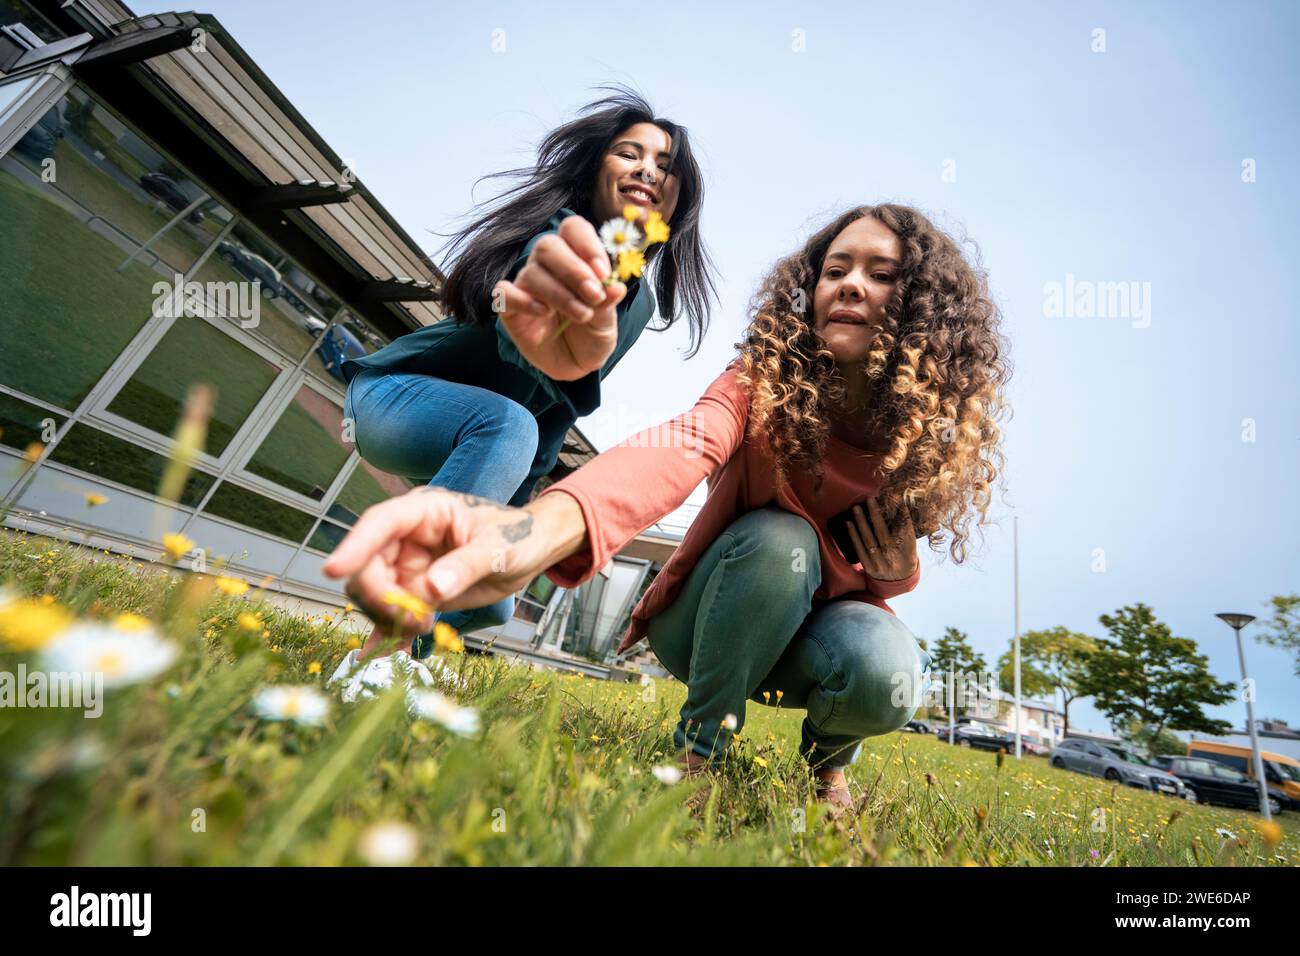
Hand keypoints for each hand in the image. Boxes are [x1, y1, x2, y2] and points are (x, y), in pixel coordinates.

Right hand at [321, 488, 586, 635]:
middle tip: (413, 619)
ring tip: (426, 626)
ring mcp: (407, 566)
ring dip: (389, 617)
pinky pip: (393, 615)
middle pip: (367, 566)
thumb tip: (432, 589)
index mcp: (423, 512)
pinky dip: (389, 634)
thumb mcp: (496, 548)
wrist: (530, 551)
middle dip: (379, 596)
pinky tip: (383, 654)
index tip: (334, 570)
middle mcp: (406, 538)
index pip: (378, 524)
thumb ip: (465, 566)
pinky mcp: (415, 593)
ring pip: (374, 594)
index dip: (354, 546)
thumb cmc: (515, 536)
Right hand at [493, 215, 625, 380]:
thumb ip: (608, 302)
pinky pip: (505, 294)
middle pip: (548, 246)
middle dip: (574, 270)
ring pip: (533, 273)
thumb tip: (615, 286)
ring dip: (561, 294)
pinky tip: (544, 313)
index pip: (573, 229)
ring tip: (582, 315)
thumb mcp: (607, 321)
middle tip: (594, 295)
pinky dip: (524, 301)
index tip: (604, 273)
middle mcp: (546, 266)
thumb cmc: (591, 334)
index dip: (587, 244)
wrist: (576, 365)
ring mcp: (526, 286)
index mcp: (573, 256)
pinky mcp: (510, 309)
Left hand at [846, 497, 918, 582]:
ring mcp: (880, 562)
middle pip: (882, 532)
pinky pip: (860, 549)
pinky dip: (854, 536)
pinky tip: (849, 524)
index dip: (897, 513)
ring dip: (861, 523)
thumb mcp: (910, 542)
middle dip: (875, 515)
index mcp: (906, 549)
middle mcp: (893, 556)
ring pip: (869, 540)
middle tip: (869, 499)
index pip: (902, 528)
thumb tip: (898, 503)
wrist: (899, 580)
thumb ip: (905, 525)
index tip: (892, 498)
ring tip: (856, 508)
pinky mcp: (869, 567)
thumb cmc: (905, 555)